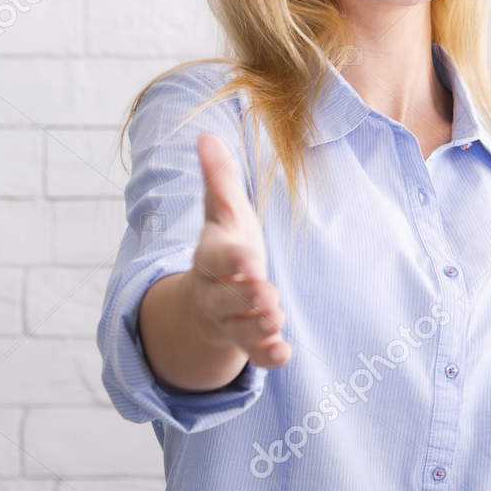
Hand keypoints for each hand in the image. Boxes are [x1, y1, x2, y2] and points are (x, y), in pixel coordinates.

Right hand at [189, 133, 291, 367]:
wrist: (209, 296)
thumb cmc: (226, 245)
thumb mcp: (223, 211)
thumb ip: (218, 178)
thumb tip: (205, 135)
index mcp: (212, 257)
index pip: (218, 259)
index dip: (233, 260)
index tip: (250, 259)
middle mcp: (217, 291)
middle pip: (227, 297)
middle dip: (246, 296)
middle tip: (267, 293)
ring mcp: (231, 320)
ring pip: (240, 328)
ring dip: (258, 326)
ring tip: (277, 319)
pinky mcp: (247, 341)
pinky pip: (254, 354)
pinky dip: (268, 355)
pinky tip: (285, 353)